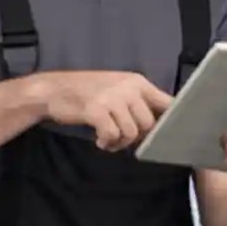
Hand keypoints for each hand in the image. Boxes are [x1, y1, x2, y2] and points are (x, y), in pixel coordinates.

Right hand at [40, 71, 173, 151]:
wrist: (54, 89)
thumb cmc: (89, 92)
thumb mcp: (119, 89)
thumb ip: (139, 102)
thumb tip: (161, 124)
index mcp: (137, 82)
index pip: (167, 102)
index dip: (172, 121)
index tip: (169, 135)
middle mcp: (128, 87)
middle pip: (148, 124)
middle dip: (137, 137)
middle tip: (122, 138)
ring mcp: (112, 98)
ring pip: (131, 133)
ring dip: (120, 142)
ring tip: (108, 139)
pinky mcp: (96, 110)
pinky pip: (112, 135)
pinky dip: (107, 143)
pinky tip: (99, 140)